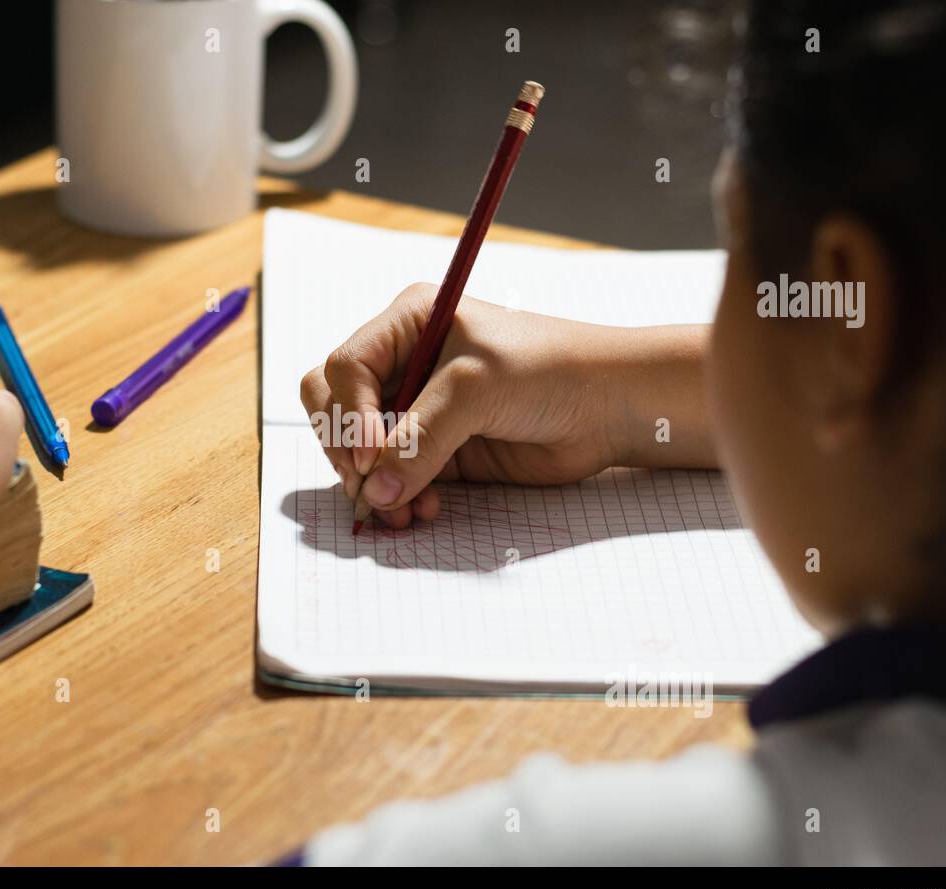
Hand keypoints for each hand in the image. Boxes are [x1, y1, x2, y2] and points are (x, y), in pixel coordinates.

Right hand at [301, 284, 626, 528]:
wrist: (609, 407)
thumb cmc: (550, 370)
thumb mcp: (476, 389)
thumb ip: (421, 438)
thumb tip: (375, 488)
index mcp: (408, 323)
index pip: (344, 368)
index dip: (348, 414)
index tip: (370, 454)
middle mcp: (405, 362)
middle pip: (335, 408)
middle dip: (349, 451)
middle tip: (372, 484)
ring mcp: (418, 409)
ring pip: (358, 450)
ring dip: (374, 483)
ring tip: (403, 507)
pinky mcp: (436, 451)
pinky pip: (393, 478)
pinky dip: (398, 497)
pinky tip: (422, 508)